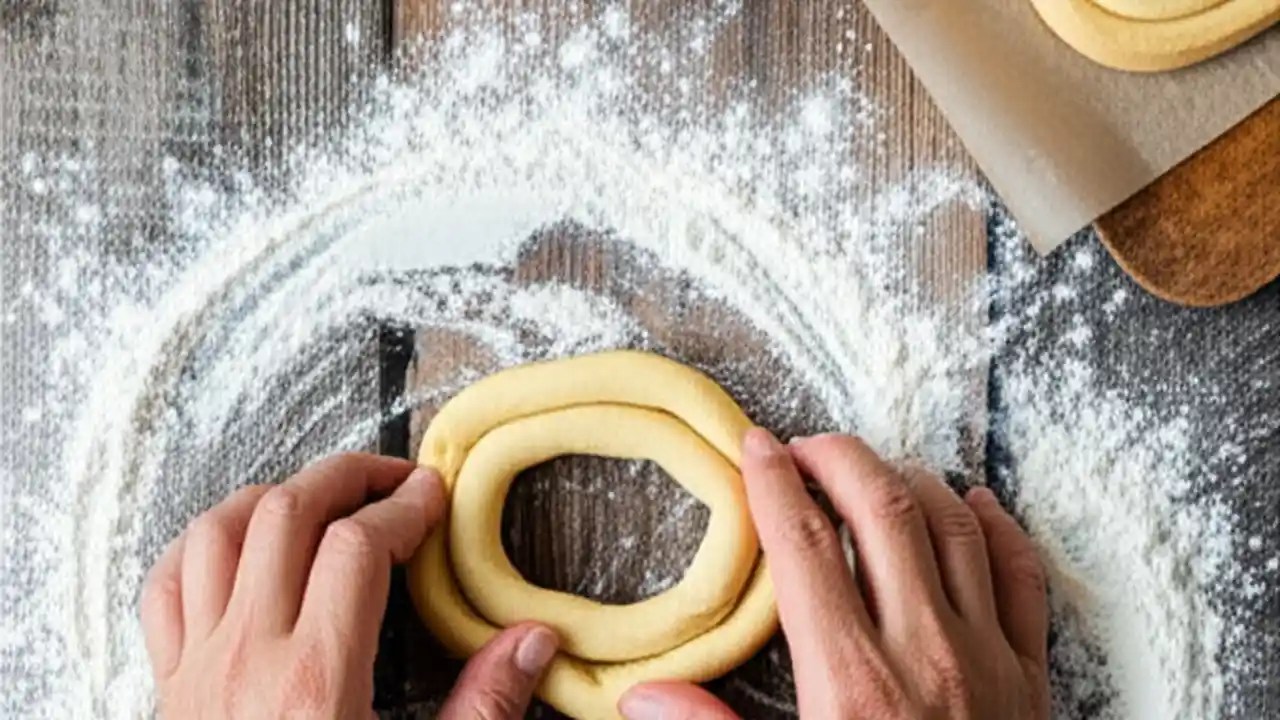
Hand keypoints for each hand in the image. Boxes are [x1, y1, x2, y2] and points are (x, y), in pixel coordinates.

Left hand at [140, 453, 558, 718]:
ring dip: (275, 496)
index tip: (436, 500)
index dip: (405, 505)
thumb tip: (533, 639)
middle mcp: (245, 658)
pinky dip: (205, 542)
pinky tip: (243, 543)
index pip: (356, 546)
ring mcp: (196, 667)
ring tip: (325, 499)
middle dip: (348, 476)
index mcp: (315, 682)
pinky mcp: (168, 683)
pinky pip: (167, 582)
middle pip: (286, 513)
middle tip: (395, 479)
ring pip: (217, 532)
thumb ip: (482, 708)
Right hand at [620, 431, 1048, 719]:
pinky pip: (1020, 573)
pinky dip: (995, 525)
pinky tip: (969, 502)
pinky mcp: (1030, 675)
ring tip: (868, 468)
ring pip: (951, 525)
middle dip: (837, 457)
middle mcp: (925, 652)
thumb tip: (643, 696)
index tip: (753, 446)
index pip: (804, 546)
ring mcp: (988, 658)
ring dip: (906, 479)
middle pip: (880, 510)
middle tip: (803, 447)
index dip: (772, 482)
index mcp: (852, 683)